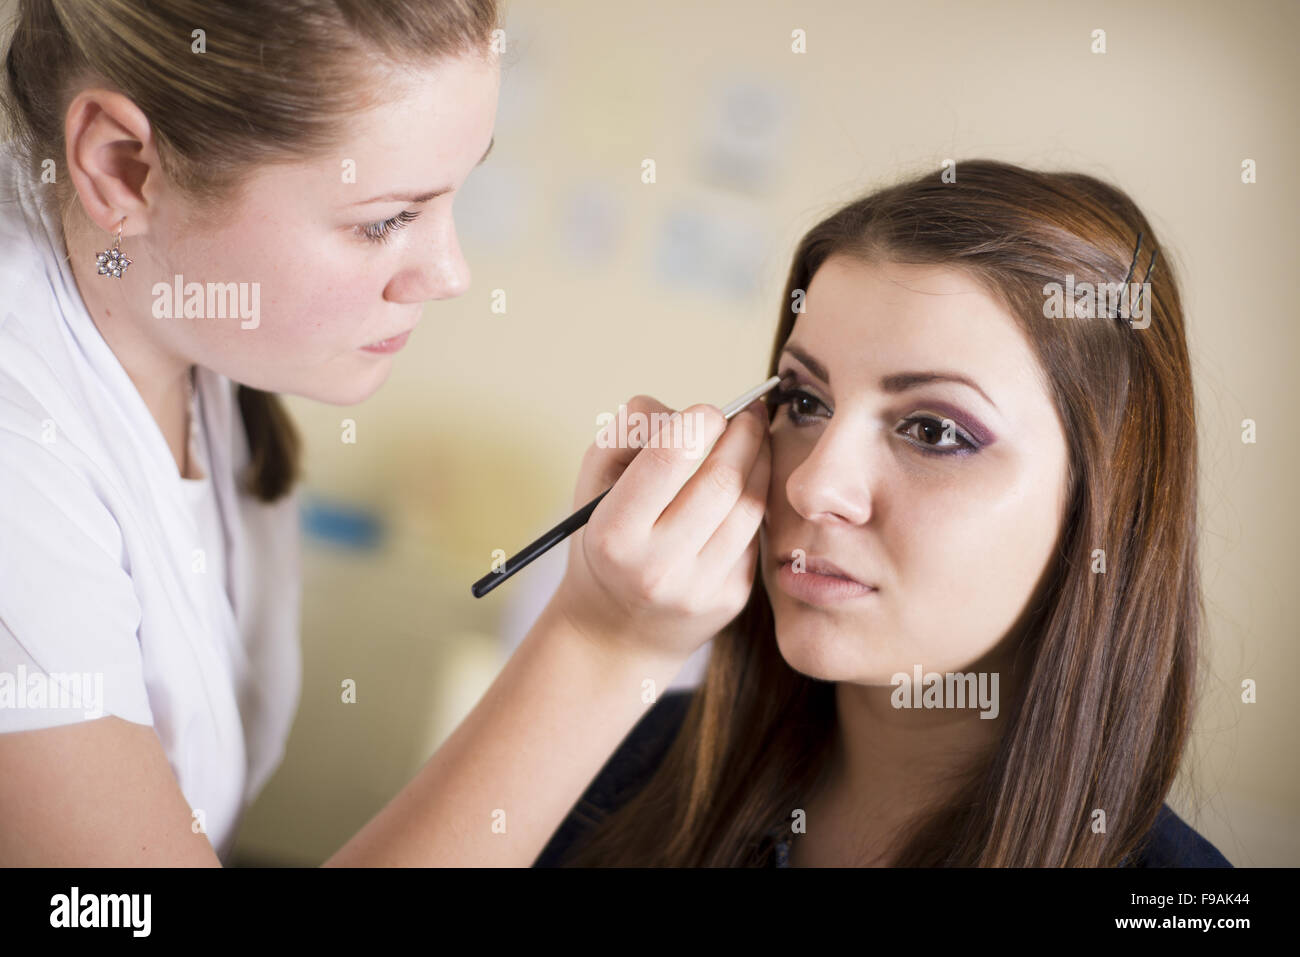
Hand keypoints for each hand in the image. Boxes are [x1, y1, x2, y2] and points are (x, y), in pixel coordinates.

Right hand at [548, 394, 770, 666]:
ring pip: (751, 504)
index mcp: (613, 532)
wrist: (616, 631)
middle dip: (744, 433)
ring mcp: (699, 588)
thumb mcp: (593, 484)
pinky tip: (745, 486)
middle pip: (722, 478)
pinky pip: (756, 533)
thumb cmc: (606, 540)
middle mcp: (656, 567)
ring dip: (761, 460)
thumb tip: (687, 412)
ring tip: (755, 439)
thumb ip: (628, 433)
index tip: (709, 410)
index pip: (669, 456)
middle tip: (748, 412)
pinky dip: (755, 499)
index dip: (700, 419)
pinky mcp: (731, 600)